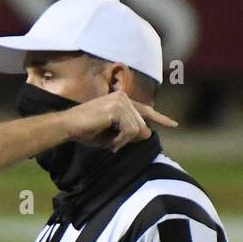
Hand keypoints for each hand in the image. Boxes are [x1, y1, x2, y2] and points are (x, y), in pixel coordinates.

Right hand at [63, 91, 177, 151]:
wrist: (68, 126)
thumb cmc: (85, 131)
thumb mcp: (112, 135)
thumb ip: (130, 134)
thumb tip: (148, 134)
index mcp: (121, 100)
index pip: (144, 111)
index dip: (160, 118)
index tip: (174, 125)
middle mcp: (123, 96)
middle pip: (141, 125)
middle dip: (128, 139)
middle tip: (112, 145)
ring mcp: (121, 100)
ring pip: (137, 129)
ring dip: (123, 141)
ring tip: (109, 142)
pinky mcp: (117, 107)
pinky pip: (130, 131)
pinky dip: (120, 141)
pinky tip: (109, 142)